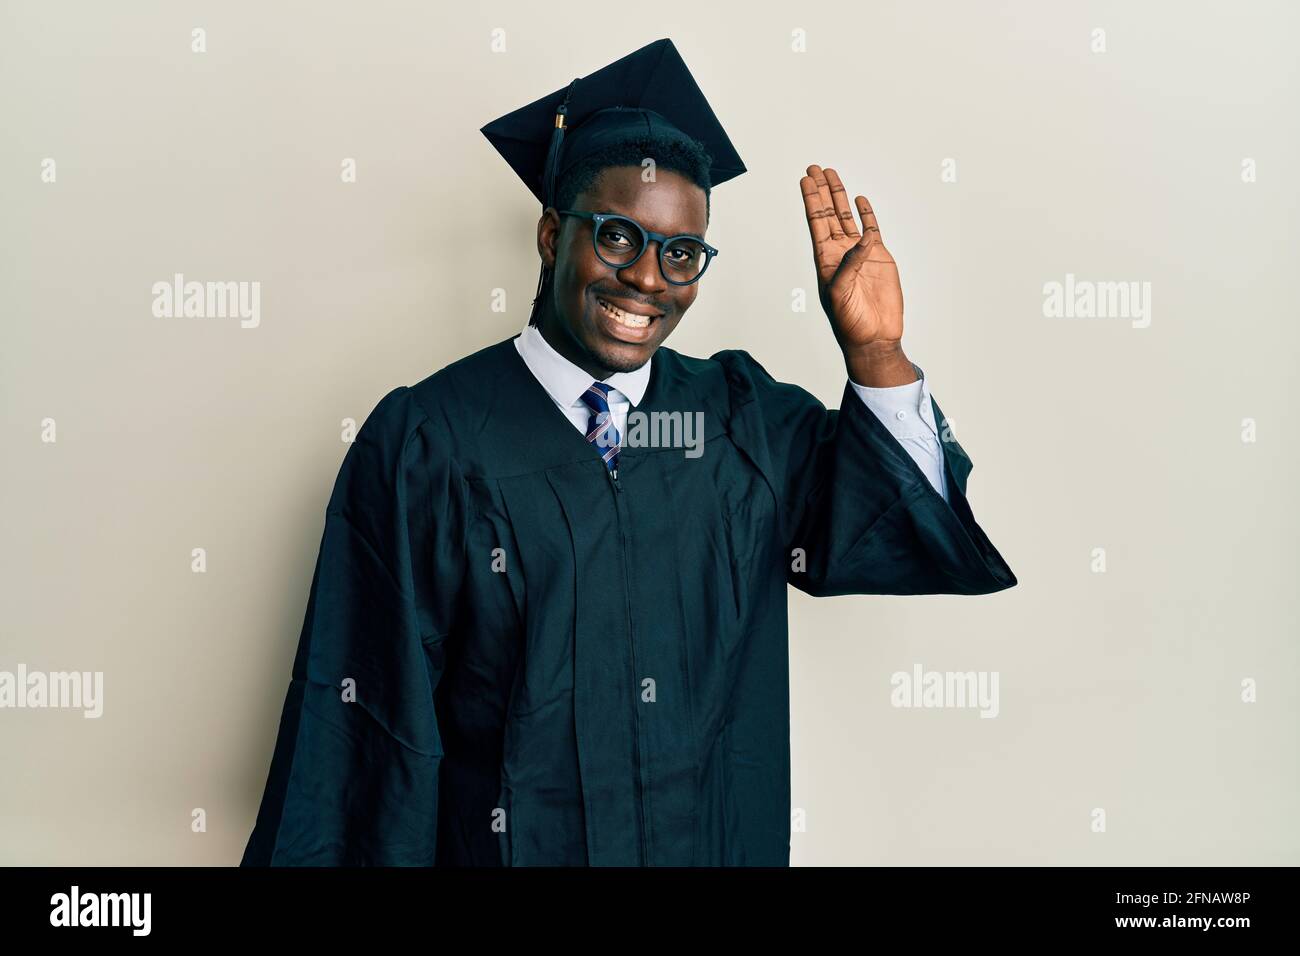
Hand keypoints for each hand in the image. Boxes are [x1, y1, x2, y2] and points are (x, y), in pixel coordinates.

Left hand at [799, 165, 904, 351]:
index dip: (811, 200)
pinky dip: (866, 214)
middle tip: (814, 168)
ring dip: (839, 197)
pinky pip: (872, 229)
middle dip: (822, 191)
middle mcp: (840, 253)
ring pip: (847, 217)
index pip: (816, 223)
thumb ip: (849, 264)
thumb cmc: (849, 321)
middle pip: (828, 214)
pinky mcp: (879, 258)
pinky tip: (859, 199)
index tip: (806, 180)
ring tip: (832, 174)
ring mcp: (860, 254)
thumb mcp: (839, 293)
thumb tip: (863, 238)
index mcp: (825, 260)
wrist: (874, 337)